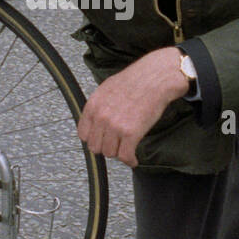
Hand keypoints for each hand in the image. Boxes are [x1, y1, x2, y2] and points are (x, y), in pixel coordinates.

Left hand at [77, 48, 190, 167]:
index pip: (83, 134)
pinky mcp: (131, 133)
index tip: (102, 140)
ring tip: (127, 147)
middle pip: (95, 147)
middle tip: (116, 144)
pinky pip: (125, 156)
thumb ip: (99, 107)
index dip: (94, 139)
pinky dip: (130, 160)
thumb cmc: (136, 81)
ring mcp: (115, 126)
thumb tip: (96, 122)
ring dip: (119, 152)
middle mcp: (101, 117)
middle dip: (106, 147)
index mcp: (93, 105)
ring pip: (110, 153)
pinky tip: (133, 159)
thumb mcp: (107, 89)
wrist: (155, 78)